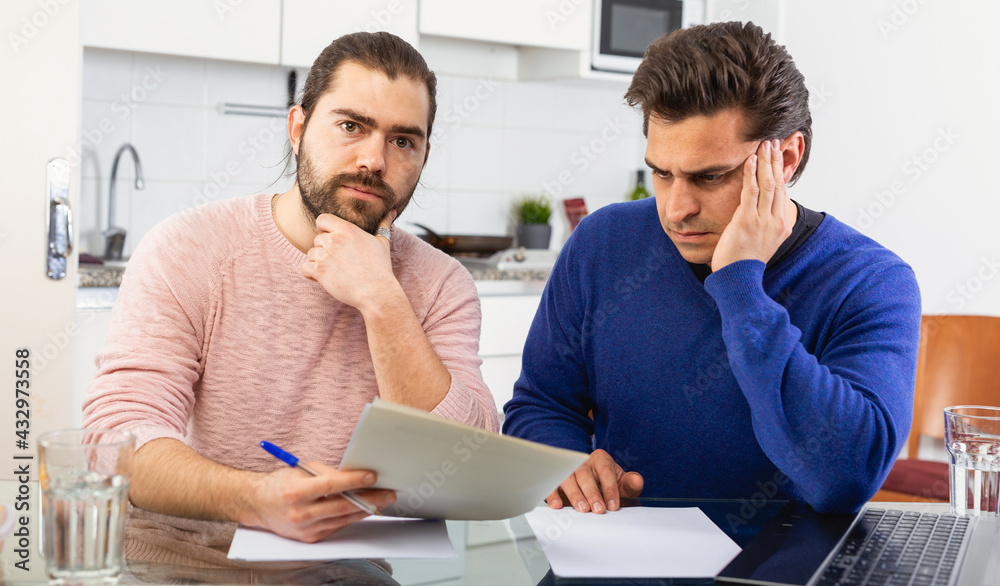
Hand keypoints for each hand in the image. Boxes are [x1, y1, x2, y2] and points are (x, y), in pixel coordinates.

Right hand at [249, 461, 396, 542]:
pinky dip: (351, 517)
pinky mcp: (310, 538)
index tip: (372, 476)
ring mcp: (306, 529)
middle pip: (342, 506)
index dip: (354, 480)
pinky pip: (337, 526)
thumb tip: (355, 475)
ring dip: (365, 510)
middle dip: (369, 499)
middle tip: (388, 492)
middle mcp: (300, 513)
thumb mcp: (301, 470)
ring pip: (343, 519)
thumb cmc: (282, 484)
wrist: (260, 505)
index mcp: (296, 492)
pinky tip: (363, 509)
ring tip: (382, 500)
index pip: (331, 485)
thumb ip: (327, 473)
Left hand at [300, 211, 398, 310]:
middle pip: (317, 240)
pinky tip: (324, 279)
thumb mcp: (382, 243)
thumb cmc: (380, 268)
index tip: (332, 240)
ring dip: (318, 263)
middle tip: (338, 263)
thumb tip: (392, 212)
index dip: (324, 230)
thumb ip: (383, 225)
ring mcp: (326, 255)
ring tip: (334, 272)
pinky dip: (311, 275)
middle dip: (324, 251)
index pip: (322, 220)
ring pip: (310, 254)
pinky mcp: (319, 270)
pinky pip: (304, 268)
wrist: (377, 292)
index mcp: (347, 229)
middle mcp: (334, 239)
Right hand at [547, 449, 643, 513]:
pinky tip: (557, 505)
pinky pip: (552, 485)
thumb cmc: (607, 483)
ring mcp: (567, 470)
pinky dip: (553, 495)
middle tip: (598, 509)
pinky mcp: (555, 480)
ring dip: (574, 494)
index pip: (605, 471)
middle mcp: (582, 462)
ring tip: (582, 509)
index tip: (613, 506)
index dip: (610, 489)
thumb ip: (630, 483)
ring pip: (567, 478)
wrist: (591, 480)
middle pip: (585, 475)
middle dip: (592, 493)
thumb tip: (637, 481)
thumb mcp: (621, 482)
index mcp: (601, 459)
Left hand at [710, 139, 793, 272]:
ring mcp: (762, 221)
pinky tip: (749, 160)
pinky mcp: (746, 221)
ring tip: (762, 145)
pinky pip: (750, 192)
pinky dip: (751, 174)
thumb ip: (764, 223)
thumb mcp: (762, 241)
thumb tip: (760, 209)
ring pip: (767, 185)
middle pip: (778, 184)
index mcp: (782, 225)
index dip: (780, 170)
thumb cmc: (744, 262)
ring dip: (765, 162)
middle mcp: (776, 221)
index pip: (783, 191)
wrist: (738, 280)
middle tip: (772, 141)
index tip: (777, 154)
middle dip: (775, 160)